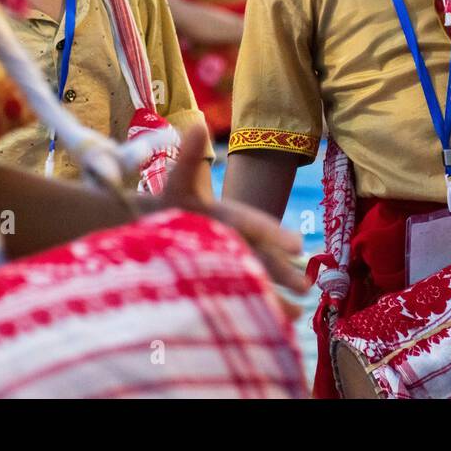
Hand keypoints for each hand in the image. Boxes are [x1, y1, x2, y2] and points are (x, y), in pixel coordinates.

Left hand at [152, 125, 310, 299]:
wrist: (146, 230)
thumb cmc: (166, 205)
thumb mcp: (176, 184)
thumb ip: (187, 159)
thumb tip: (196, 124)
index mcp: (228, 217)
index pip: (252, 223)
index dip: (272, 232)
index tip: (295, 244)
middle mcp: (234, 240)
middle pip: (260, 255)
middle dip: (281, 271)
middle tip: (305, 285)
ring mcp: (229, 264)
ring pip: (255, 279)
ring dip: (275, 296)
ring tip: (296, 312)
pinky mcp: (221, 285)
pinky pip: (240, 299)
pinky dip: (256, 311)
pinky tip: (275, 327)